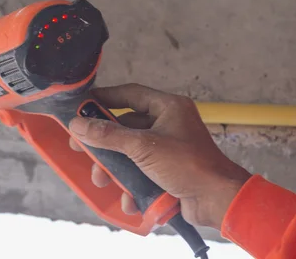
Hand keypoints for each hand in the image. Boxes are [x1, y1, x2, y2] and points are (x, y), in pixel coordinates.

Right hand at [68, 84, 250, 228]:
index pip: (130, 94)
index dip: (105, 97)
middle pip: (125, 126)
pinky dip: (131, 184)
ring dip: (114, 168)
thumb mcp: (143, 147)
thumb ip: (108, 135)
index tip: (82, 104)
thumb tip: (77, 124)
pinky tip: (128, 197)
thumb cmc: (187, 165)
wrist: (217, 201)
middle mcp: (167, 124)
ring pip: (129, 152)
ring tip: (102, 179)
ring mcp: (167, 148)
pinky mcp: (167, 170)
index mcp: (168, 108)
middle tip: (80, 147)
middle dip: (104, 142)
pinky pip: (140, 171)